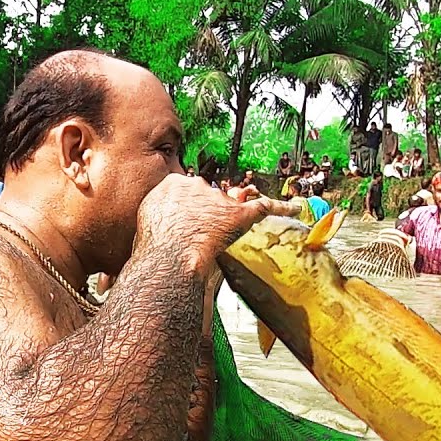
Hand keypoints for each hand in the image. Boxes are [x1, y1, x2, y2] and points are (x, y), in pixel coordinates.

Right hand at [135, 173, 276, 268]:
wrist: (169, 255)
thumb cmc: (152, 247)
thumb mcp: (145, 225)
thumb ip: (157, 221)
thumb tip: (158, 232)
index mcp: (172, 185)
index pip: (185, 189)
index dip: (187, 207)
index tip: (186, 217)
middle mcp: (197, 186)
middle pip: (209, 194)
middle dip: (207, 211)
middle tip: (201, 232)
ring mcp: (220, 200)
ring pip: (233, 202)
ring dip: (231, 217)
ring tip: (230, 230)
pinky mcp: (240, 214)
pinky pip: (265, 207)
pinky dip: (282, 207)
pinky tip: (295, 207)